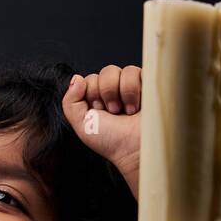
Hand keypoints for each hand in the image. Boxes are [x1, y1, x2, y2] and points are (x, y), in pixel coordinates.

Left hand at [62, 64, 141, 199]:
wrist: (135, 150)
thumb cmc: (111, 142)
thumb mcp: (81, 125)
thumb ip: (70, 102)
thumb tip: (77, 78)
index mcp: (100, 98)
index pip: (90, 79)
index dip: (92, 94)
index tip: (99, 112)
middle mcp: (117, 90)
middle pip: (106, 72)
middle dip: (106, 93)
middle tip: (114, 112)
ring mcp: (135, 87)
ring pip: (121, 70)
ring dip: (121, 93)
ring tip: (127, 111)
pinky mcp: (150, 85)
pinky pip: (137, 71)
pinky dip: (133, 89)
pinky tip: (138, 107)